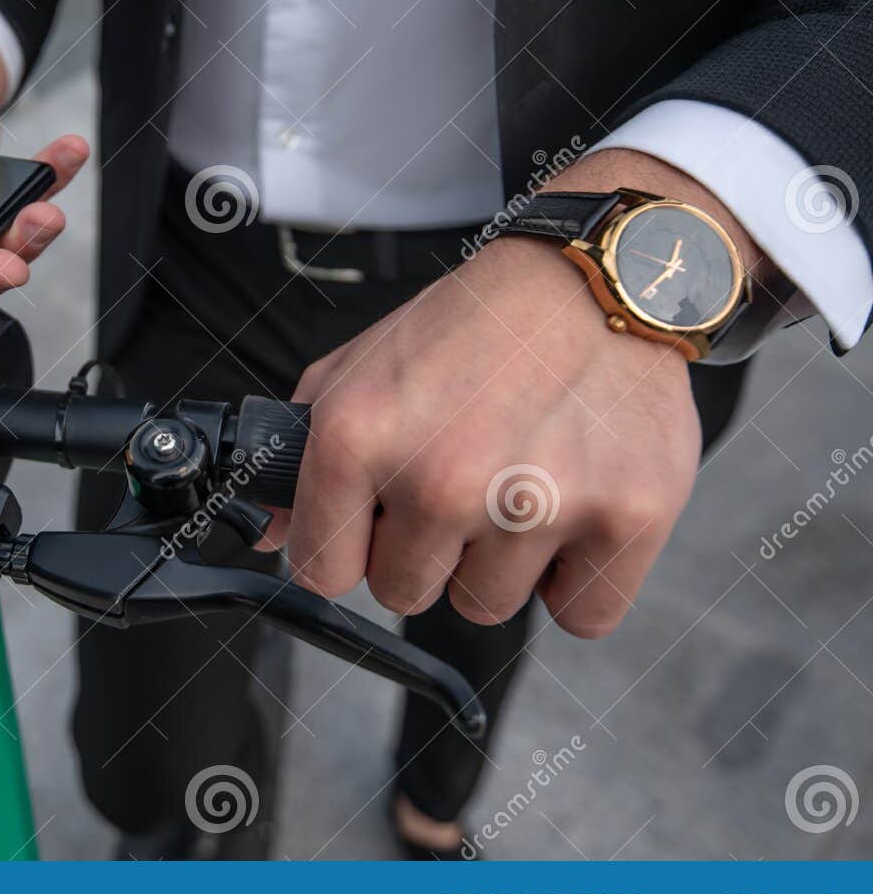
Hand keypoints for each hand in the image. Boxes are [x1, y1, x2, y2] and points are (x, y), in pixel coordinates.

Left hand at [266, 150, 759, 637]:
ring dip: (499, 562)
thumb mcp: (357, 371)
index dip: (346, 547)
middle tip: (459, 483)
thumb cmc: (473, 325)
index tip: (372, 522)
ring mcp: (534, 503)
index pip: (322, 570)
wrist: (592, 278)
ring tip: (519, 482)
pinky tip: (573, 511)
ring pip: (487, 606)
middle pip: (404, 593)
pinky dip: (578, 580)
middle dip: (423, 549)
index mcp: (360, 438)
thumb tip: (268, 537)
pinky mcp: (624, 517)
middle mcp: (442, 477)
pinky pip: (581, 615)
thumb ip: (299, 457)